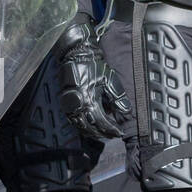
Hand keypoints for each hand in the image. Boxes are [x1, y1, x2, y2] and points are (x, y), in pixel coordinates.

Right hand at [59, 17, 130, 140]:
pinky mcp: (66, 103)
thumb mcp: (109, 79)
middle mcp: (78, 105)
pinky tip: (90, 127)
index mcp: (89, 99)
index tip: (120, 132)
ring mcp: (70, 105)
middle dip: (103, 133)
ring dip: (93, 132)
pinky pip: (74, 120)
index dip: (111, 129)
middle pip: (90, 127)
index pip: (101, 121)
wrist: (76, 55)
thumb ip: (118, 97)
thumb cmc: (93, 65)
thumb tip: (126, 113)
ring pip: (80, 126)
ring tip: (104, 133)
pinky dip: (83, 127)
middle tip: (113, 135)